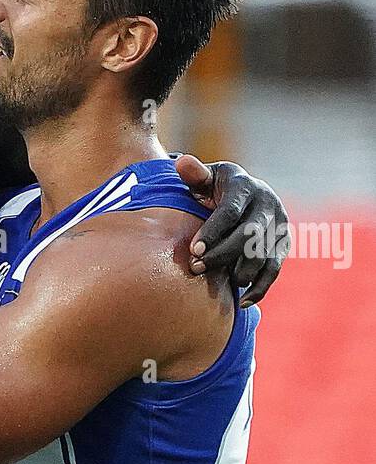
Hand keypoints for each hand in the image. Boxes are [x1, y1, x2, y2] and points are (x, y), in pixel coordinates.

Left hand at [177, 156, 289, 304]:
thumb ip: (193, 175)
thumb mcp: (205, 179)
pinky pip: (275, 269)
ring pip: (263, 254)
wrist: (244, 195)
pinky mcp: (283, 244)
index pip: (230, 212)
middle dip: (221, 254)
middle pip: (248, 236)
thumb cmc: (214, 189)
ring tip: (218, 283)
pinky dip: (261, 287)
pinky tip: (243, 301)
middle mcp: (267, 204)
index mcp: (246, 187)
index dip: (212, 232)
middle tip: (196, 268)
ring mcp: (279, 225)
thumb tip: (181, 162)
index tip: (193, 250)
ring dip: (241, 272)